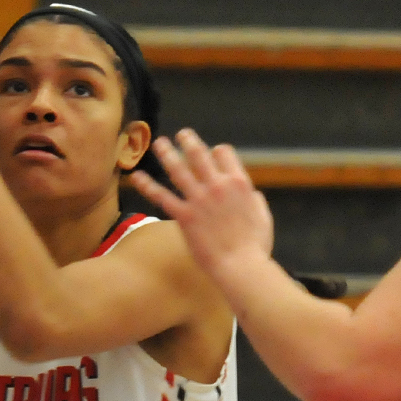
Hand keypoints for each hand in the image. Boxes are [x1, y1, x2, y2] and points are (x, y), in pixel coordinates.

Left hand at [130, 131, 275, 283]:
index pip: (224, 153)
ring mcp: (199, 199)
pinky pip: (162, 196)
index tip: (212, 153)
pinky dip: (147, 185)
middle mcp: (218, 185)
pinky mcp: (184, 216)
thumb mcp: (263, 218)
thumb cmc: (255, 247)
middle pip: (199, 154)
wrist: (240, 266)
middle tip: (181, 134)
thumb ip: (256, 201)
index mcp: (239, 183)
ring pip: (178, 169)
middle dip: (189, 141)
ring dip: (167, 154)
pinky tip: (137, 177)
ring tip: (159, 143)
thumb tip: (252, 194)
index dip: (217, 151)